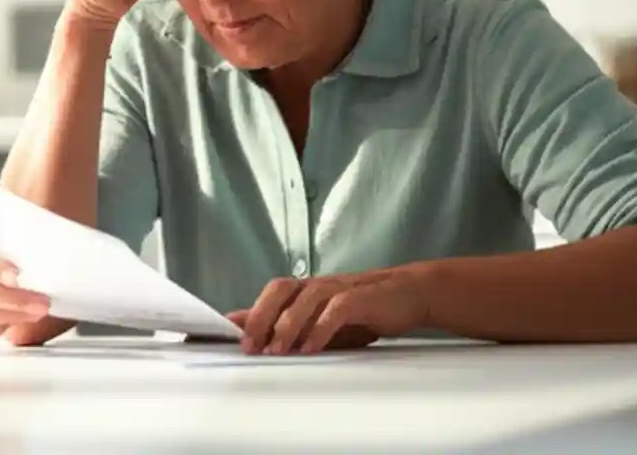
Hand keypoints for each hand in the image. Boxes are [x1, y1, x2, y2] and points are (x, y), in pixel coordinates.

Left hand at [228, 268, 430, 354]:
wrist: (409, 294)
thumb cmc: (364, 310)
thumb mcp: (324, 321)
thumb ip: (293, 327)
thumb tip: (256, 336)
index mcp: (306, 290)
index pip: (270, 295)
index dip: (249, 313)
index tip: (228, 335)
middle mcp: (316, 285)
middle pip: (279, 290)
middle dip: (261, 316)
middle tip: (250, 345)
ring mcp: (337, 289)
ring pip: (304, 299)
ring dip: (287, 325)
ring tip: (276, 351)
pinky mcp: (359, 298)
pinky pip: (335, 310)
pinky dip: (321, 328)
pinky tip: (312, 347)